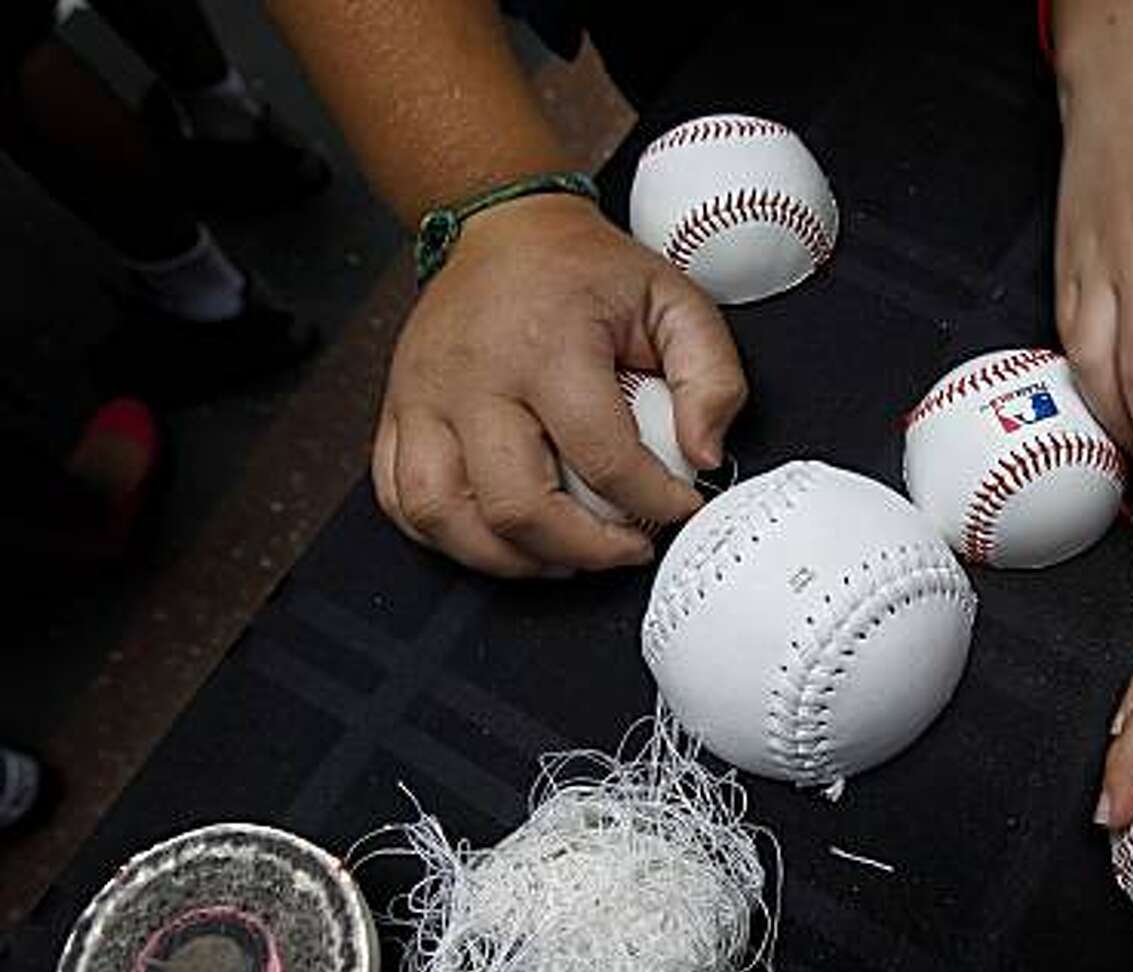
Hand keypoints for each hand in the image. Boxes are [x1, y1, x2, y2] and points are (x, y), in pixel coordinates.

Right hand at [372, 193, 746, 576]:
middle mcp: (476, 376)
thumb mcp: (675, 301)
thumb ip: (712, 376)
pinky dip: (447, 539)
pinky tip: (500, 539)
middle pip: (517, 505)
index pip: (603, 458)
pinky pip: (399, 501)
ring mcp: (424, 397)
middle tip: (626, 548)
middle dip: (584, 550)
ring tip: (565, 557)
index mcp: (550, 345)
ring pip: (444, 516)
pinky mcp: (396, 411)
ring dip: (510, 560)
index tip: (678, 507)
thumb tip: (703, 455)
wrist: (504, 226)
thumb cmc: (586, 270)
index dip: (653, 502)